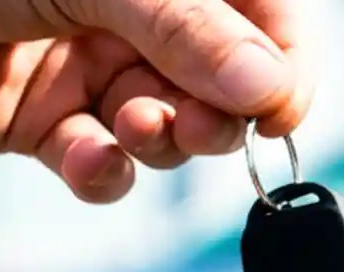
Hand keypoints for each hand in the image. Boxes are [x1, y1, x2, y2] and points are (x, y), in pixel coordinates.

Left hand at [0, 0, 313, 202]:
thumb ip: (184, 31)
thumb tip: (268, 88)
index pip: (268, 25)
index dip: (285, 70)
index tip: (276, 109)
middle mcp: (148, 27)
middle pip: (229, 92)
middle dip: (216, 116)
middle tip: (189, 124)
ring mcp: (104, 78)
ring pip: (171, 136)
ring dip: (160, 142)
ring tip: (128, 124)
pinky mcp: (58, 129)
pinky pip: (106, 170)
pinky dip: (102, 173)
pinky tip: (84, 156)